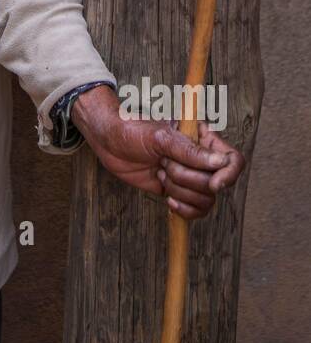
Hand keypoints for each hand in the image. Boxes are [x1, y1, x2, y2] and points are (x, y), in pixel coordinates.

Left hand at [70, 86, 245, 219]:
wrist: (109, 142)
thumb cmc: (133, 131)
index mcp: (203, 139)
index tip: (213, 184)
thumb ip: (191, 151)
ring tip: (160, 173)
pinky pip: (196, 211)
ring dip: (179, 190)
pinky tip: (168, 199)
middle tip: (162, 163)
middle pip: (215, 183)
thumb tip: (221, 162)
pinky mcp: (179, 192)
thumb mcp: (161, 137)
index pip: (233, 159)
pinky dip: (183, 209)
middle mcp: (201, 159)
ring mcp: (191, 177)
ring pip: (205, 199)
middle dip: (186, 178)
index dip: (228, 175)